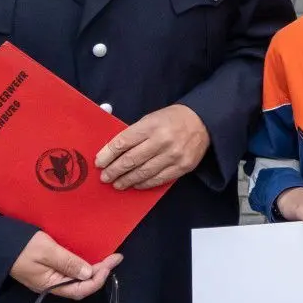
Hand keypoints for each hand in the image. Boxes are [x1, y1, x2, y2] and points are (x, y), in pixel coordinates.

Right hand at [10, 230, 122, 297]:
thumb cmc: (20, 246)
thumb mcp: (46, 251)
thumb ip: (68, 262)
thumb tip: (89, 273)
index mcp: (51, 285)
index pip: (82, 289)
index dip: (100, 277)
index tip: (112, 261)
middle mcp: (51, 285)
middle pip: (81, 286)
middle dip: (100, 273)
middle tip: (114, 257)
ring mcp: (48, 278)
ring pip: (76, 279)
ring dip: (92, 270)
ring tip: (106, 258)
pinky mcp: (45, 269)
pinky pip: (69, 271)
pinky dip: (82, 265)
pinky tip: (88, 257)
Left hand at [95, 104, 209, 189]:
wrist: (202, 122)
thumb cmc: (171, 119)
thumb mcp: (150, 118)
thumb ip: (134, 133)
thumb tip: (113, 152)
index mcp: (151, 126)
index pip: (123, 143)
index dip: (108, 154)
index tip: (99, 162)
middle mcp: (162, 141)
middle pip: (131, 160)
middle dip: (114, 171)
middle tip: (105, 177)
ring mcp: (173, 156)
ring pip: (143, 173)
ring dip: (127, 180)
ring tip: (117, 184)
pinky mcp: (182, 167)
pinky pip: (158, 179)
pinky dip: (144, 184)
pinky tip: (135, 184)